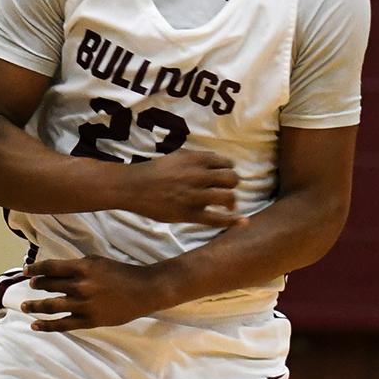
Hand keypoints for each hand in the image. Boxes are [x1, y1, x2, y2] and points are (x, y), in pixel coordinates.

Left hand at [24, 256, 162, 331]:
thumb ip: (77, 266)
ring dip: (35, 306)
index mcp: (83, 268)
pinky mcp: (89, 321)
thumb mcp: (98, 262)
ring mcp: (84, 305)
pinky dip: (47, 325)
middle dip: (36, 286)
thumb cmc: (121, 273)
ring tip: (25, 306)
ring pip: (52, 306)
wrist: (143, 291)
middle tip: (29, 286)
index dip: (36, 269)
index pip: (51, 267)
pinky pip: (63, 324)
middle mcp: (81, 286)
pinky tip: (35, 325)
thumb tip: (55, 270)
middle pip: (49, 286)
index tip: (26, 271)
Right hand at [127, 150, 244, 225]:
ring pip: (228, 197)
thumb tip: (216, 162)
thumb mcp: (177, 156)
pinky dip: (233, 221)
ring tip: (229, 204)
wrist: (134, 187)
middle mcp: (198, 176)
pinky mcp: (190, 214)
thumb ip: (197, 158)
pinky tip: (243, 222)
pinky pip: (217, 219)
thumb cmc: (155, 171)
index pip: (226, 163)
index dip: (229, 169)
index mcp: (196, 160)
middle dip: (233, 184)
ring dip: (232, 201)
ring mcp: (195, 196)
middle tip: (227, 189)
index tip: (225, 175)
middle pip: (231, 179)